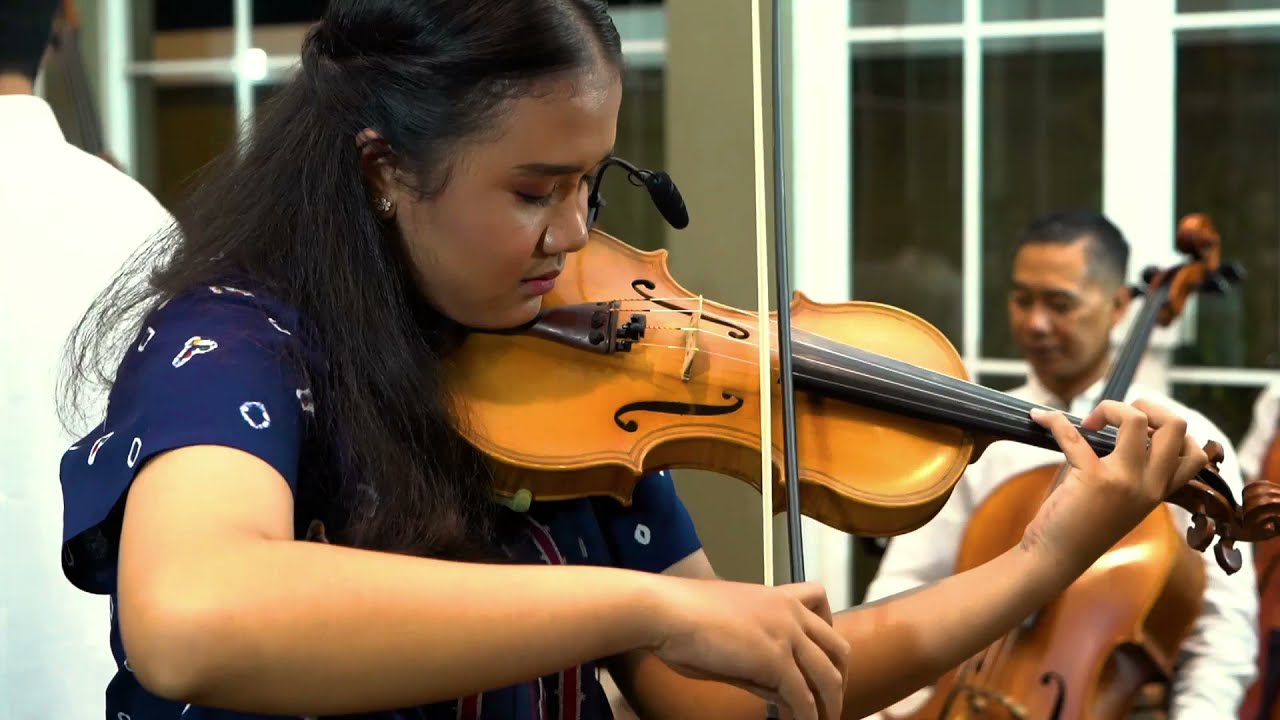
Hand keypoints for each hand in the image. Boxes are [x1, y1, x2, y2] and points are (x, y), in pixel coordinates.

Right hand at [649, 577, 849, 719]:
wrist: (666, 611)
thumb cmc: (683, 618)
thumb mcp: (730, 631)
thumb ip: (759, 657)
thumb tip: (777, 692)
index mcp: (777, 596)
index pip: (821, 603)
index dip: (825, 635)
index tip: (818, 660)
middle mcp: (789, 612)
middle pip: (838, 647)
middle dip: (838, 678)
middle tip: (829, 702)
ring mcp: (785, 635)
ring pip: (828, 676)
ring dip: (828, 705)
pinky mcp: (775, 660)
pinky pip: (802, 698)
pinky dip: (805, 717)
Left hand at [1021, 398, 1208, 572]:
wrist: (1055, 558)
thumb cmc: (1082, 525)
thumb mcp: (1120, 499)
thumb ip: (1130, 470)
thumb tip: (1112, 425)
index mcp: (1159, 492)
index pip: (1195, 454)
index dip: (1171, 430)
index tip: (1140, 430)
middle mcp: (1150, 486)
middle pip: (1176, 426)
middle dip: (1147, 406)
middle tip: (1116, 416)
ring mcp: (1125, 481)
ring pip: (1135, 419)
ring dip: (1110, 407)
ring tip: (1089, 422)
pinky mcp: (1093, 478)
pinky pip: (1074, 433)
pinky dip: (1054, 420)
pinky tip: (1040, 419)